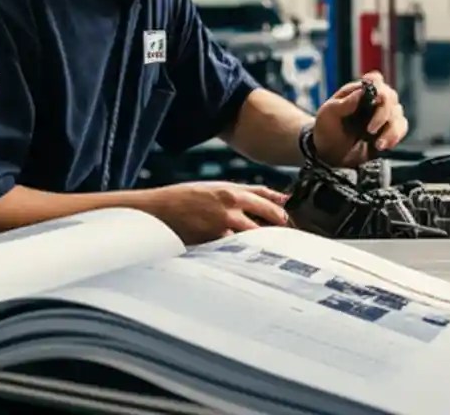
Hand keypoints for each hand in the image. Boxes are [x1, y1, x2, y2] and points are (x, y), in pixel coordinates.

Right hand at [138, 181, 289, 244]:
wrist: (158, 210)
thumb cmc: (186, 197)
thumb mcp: (216, 187)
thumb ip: (246, 192)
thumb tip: (278, 197)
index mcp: (232, 192)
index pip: (269, 201)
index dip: (284, 213)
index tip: (292, 222)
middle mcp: (230, 207)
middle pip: (268, 220)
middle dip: (281, 231)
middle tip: (290, 242)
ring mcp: (221, 226)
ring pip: (254, 238)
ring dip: (265, 245)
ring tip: (274, 254)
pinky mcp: (211, 242)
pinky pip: (234, 251)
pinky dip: (242, 255)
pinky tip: (248, 261)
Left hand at [312, 71, 408, 166]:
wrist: (329, 153)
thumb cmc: (327, 128)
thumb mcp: (328, 115)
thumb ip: (344, 103)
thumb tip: (361, 92)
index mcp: (358, 91)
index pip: (374, 80)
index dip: (377, 86)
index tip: (375, 98)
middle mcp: (374, 100)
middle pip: (390, 97)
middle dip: (383, 113)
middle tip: (370, 130)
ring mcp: (383, 115)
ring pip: (397, 114)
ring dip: (390, 130)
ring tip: (377, 145)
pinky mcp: (389, 130)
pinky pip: (401, 128)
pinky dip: (395, 136)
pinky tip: (382, 146)